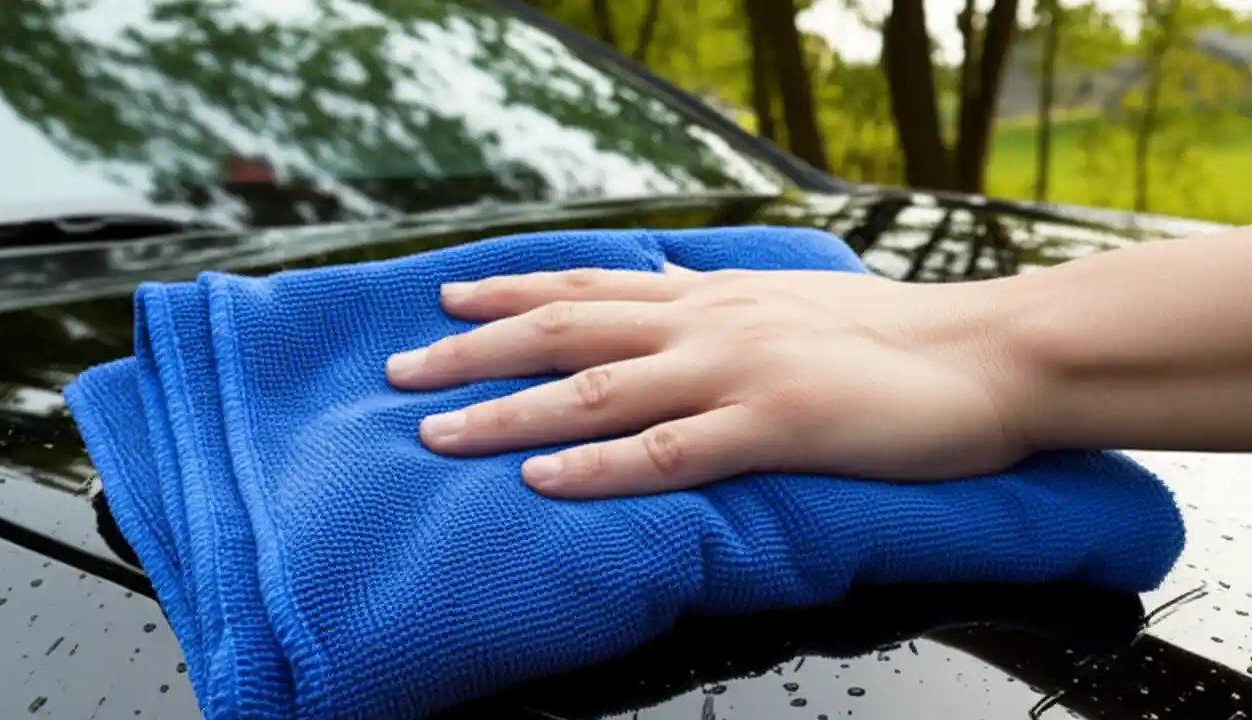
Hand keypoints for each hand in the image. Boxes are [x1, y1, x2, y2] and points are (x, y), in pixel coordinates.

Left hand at [386, 265, 1028, 497]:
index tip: (445, 297)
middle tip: (402, 369)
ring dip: (508, 411)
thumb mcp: (791, 299)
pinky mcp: (775, 427)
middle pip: (565, 330)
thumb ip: (722, 303)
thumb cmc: (894, 337)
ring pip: (597, 390)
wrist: (989, 353)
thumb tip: (665, 301)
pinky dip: (598, 466)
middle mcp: (708, 321)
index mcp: (713, 294)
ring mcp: (737, 371)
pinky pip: (668, 451)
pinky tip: (540, 479)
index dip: (508, 290)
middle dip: (474, 349)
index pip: (588, 285)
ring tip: (436, 432)